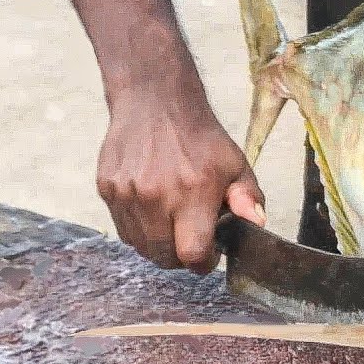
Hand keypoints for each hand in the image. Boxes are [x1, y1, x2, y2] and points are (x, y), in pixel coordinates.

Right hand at [97, 84, 265, 273]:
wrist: (155, 101)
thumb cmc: (200, 137)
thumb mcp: (236, 164)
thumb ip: (248, 197)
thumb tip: (257, 224)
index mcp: (193, 193)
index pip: (192, 253)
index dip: (203, 263)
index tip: (210, 255)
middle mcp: (155, 196)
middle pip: (163, 256)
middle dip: (181, 258)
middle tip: (191, 242)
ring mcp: (127, 193)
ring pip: (140, 246)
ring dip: (158, 245)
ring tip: (173, 224)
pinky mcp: (107, 189)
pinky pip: (123, 228)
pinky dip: (139, 230)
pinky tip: (153, 211)